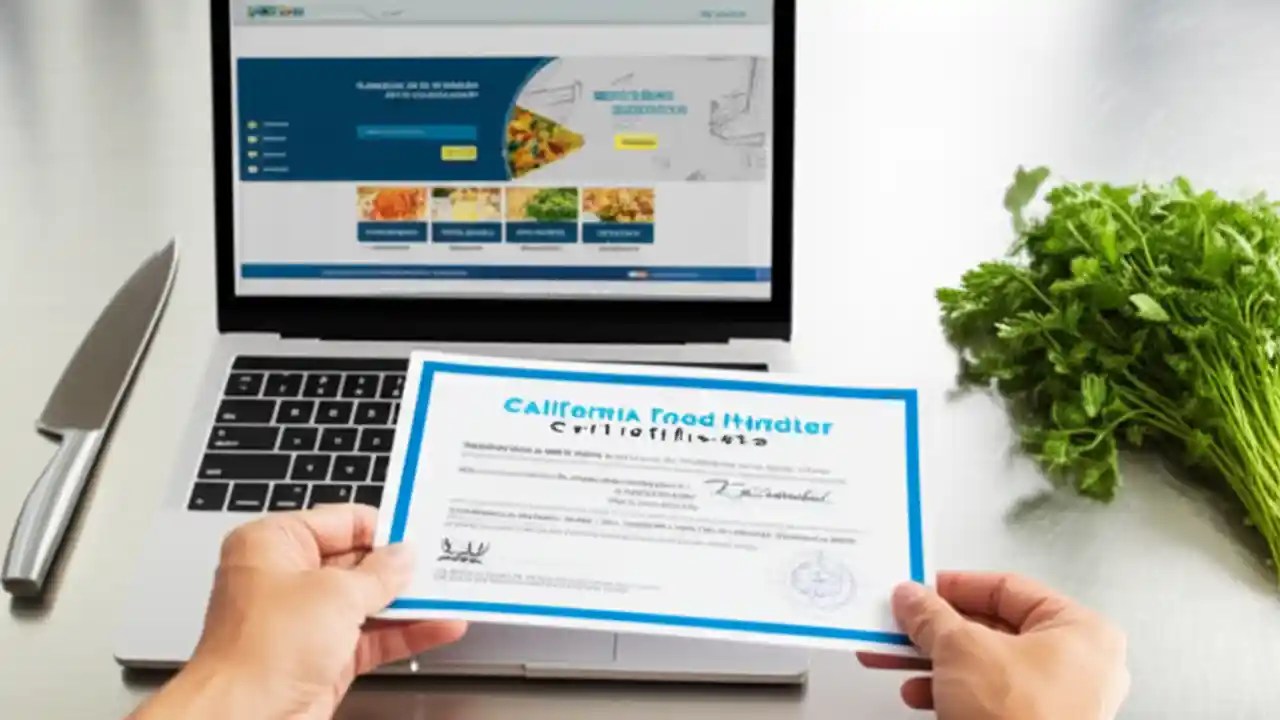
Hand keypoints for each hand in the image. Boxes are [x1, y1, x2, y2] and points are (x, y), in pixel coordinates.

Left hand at [130, 505, 467, 719]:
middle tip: (441, 562)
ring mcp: (304, 621)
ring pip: (367, 602)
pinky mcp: (321, 657)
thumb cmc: (262, 652)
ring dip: (409, 602)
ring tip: (450, 593)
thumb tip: (403, 557)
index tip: (421, 531)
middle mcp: (285, 579)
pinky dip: (404, 633)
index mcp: (273, 544)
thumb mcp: (335, 595)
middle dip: (400, 567)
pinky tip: (439, 627)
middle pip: (357, 562)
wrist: (243, 719)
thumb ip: (379, 573)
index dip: (383, 527)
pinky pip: (371, 636)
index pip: (341, 520)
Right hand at [859, 573, 1128, 719]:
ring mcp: (1061, 702)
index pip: (1008, 589)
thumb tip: (911, 598)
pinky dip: (952, 691)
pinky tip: (918, 694)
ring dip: (935, 660)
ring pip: (986, 665)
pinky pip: (990, 697)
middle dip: (937, 629)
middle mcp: (1080, 665)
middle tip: (902, 622)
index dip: (957, 585)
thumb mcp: (960, 650)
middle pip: (993, 629)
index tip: (921, 587)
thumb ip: (930, 616)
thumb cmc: (1019, 719)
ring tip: (895, 657)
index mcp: (1081, 631)